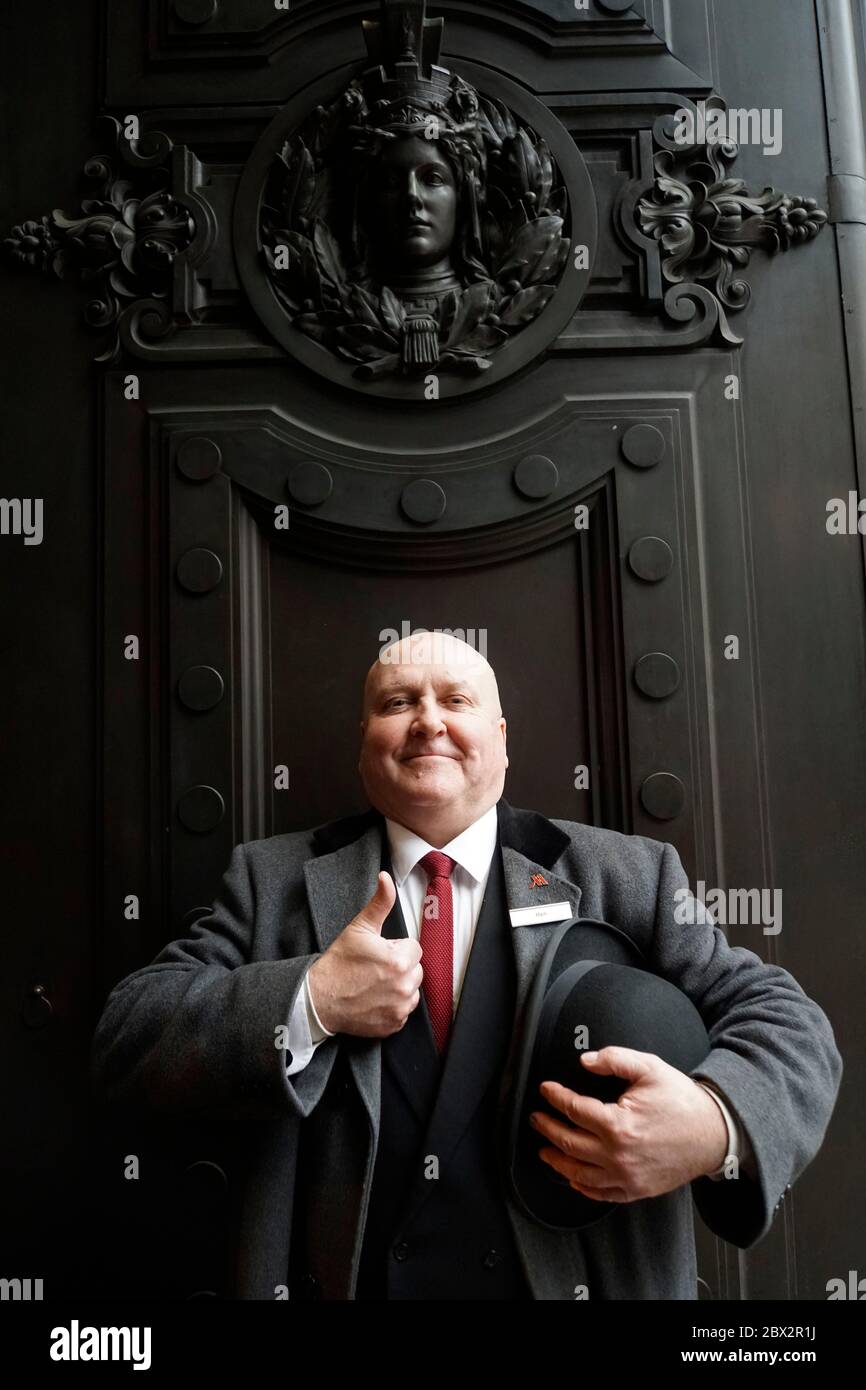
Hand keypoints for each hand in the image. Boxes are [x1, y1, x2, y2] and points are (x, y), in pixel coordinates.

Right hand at [307, 872, 423, 1037]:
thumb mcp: (358, 929)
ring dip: (398, 986)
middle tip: (374, 969)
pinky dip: (393, 1006)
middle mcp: (404, 987)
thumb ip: (380, 903)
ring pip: (411, 990)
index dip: (395, 948)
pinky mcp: (393, 1025)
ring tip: (374, 984)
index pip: (413, 948)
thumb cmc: (338, 963)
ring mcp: (399, 1008)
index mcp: (399, 961)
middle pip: (415, 969)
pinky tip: (374, 1000)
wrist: (319, 999)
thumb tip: (386, 878)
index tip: (378, 953)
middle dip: (399, 967)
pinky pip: (403, 1010)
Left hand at [529, 1046, 729, 1202]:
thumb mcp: (650, 1068)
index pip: (574, 1110)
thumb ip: (614, 1059)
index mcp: (618, 1125)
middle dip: (547, 1128)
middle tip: (537, 1118)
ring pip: (579, 1174)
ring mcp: (627, 1177)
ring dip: (557, 1161)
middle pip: (569, 1143)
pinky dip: (583, 1187)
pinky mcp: (636, 1190)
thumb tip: (586, 1061)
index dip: (555, 1097)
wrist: (714, 1133)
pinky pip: (602, 1194)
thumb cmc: (683, 1102)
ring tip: (544, 1150)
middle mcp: (618, 1155)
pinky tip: (574, 1179)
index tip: (546, 1090)